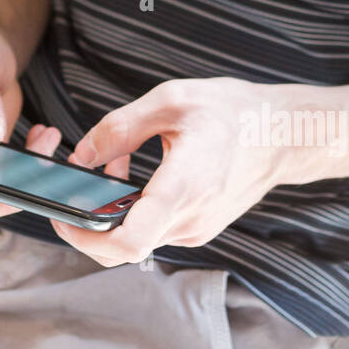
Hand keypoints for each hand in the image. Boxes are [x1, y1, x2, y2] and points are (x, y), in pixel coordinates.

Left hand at [50, 76, 297, 265]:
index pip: (129, 242)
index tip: (62, 215)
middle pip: (123, 248)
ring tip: (114, 163)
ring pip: (137, 239)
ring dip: (112, 212)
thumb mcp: (171, 101)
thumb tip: (82, 155)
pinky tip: (133, 173)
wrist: (285, 133)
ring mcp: (197, 228)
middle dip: (89, 223)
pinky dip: (134, 209)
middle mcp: (191, 219)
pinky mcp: (199, 226)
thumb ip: (120, 128)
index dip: (85, 236)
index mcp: (183, 188)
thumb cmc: (234, 112)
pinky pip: (155, 229)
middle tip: (73, 188)